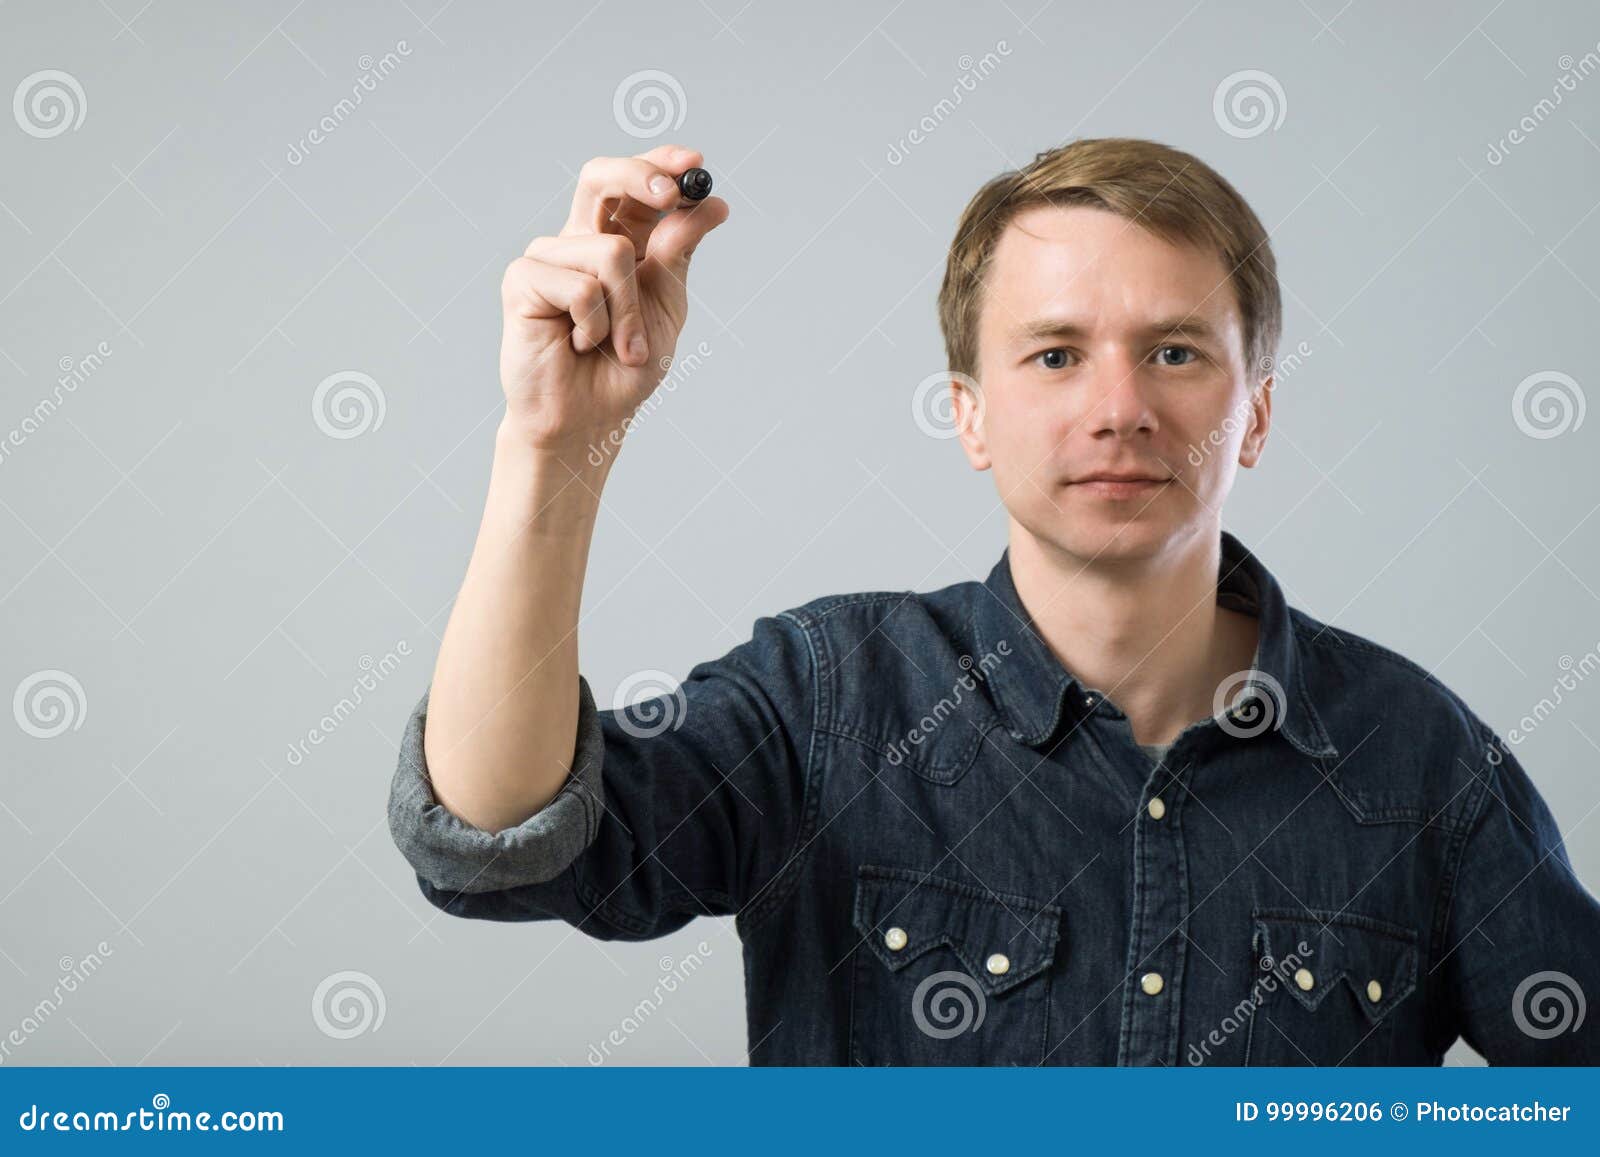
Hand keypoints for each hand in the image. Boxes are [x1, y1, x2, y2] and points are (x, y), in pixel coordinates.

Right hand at [498, 143, 729, 452]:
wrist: (588, 418)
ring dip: (629, 311)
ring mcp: (549, 258)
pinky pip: (582, 287)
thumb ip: (679, 255)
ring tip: (618, 346)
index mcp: (617, 239)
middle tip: (670, 195)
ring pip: (612, 251)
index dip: (662, 164)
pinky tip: (578, 345)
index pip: (634, 186)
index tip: (696, 164)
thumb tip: (711, 204)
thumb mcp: (667, 307)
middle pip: (600, 177)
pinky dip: (595, 325)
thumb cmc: (624, 367)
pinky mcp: (523, 281)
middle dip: (640, 176)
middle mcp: (580, 240)